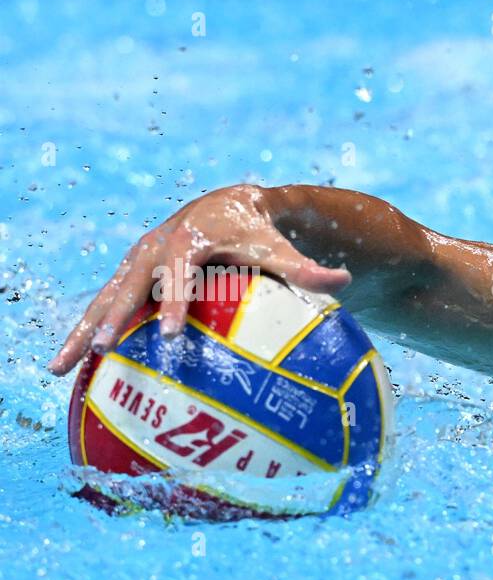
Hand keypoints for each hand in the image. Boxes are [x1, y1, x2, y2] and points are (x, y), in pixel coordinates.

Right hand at [48, 184, 352, 374]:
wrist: (227, 207)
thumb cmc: (256, 234)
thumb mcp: (277, 249)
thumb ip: (307, 268)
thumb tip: (345, 280)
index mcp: (189, 240)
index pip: (179, 272)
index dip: (172, 301)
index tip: (169, 334)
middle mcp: (155, 249)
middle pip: (127, 285)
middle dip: (111, 318)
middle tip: (101, 351)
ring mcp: (137, 264)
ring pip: (104, 299)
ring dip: (81, 332)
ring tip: (59, 370)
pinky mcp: (130, 277)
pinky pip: (105, 308)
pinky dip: (87, 335)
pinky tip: (72, 372)